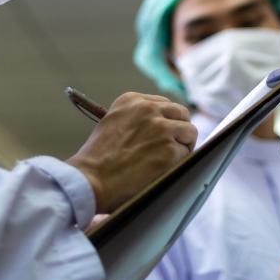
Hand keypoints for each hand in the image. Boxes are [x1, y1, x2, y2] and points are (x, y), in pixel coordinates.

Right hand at [68, 92, 196, 212]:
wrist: (90, 179)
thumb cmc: (97, 159)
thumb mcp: (112, 123)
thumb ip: (135, 119)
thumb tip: (159, 124)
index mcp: (132, 100)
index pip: (164, 104)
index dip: (168, 120)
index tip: (165, 133)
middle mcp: (148, 109)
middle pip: (181, 113)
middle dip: (180, 130)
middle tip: (174, 146)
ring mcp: (161, 129)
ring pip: (189, 132)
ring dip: (183, 146)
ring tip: (170, 161)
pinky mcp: (170, 150)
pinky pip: (186, 154)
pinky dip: (179, 164)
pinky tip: (164, 170)